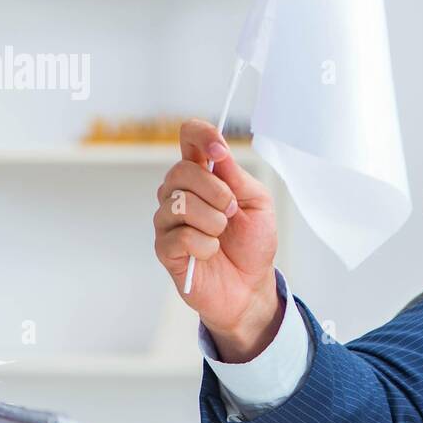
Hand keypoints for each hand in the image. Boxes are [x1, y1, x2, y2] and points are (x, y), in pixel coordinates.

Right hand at [154, 120, 282, 360]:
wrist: (250, 287)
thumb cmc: (252, 244)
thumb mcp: (257, 203)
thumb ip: (236, 177)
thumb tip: (218, 151)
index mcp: (204, 176)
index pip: (188, 138)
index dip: (200, 136)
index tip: (219, 150)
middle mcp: (180, 193)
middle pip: (181, 171)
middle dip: (215, 191)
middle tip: (232, 210)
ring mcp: (169, 220)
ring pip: (180, 203)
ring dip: (212, 220)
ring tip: (222, 234)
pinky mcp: (165, 248)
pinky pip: (180, 235)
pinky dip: (204, 244)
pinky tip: (211, 252)